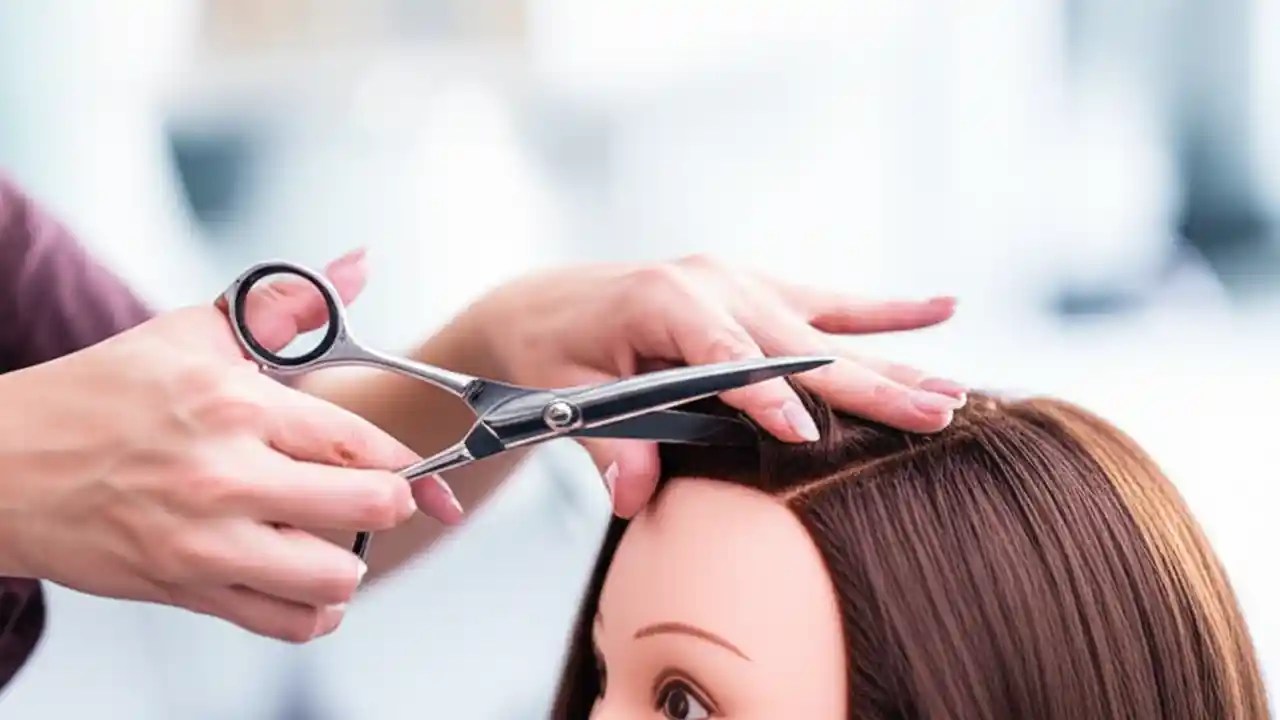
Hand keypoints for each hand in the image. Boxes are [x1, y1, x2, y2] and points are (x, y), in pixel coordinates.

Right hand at [0, 251, 430, 642]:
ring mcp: (206, 540)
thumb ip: (285, 307)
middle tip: (382, 497)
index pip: (362, 441)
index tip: (420, 472)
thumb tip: (355, 267)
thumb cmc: (100, 394)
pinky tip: (306, 583)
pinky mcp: (186, 588)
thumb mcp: (194, 334)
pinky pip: (286, 623)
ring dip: (351, 562)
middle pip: (368, 507)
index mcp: (235, 405)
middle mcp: (226, 476)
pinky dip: (314, 611)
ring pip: (334, 576)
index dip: (408, 461)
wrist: (2, 465)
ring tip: (334, 539)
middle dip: (393, 504)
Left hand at [440, 254, 966, 516]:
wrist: (550, 304)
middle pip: (798, 343)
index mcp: (663, 299)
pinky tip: (942, 307)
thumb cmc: (556, 354)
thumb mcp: (565, 398)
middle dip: (866, 385)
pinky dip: (884, 310)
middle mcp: (712, 281)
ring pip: (827, 330)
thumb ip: (608, 444)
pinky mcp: (756, 287)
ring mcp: (740, 281)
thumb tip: (636, 498)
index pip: (724, 354)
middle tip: (934, 415)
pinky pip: (827, 302)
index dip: (765, 395)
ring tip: (954, 393)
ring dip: (892, 363)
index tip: (807, 435)